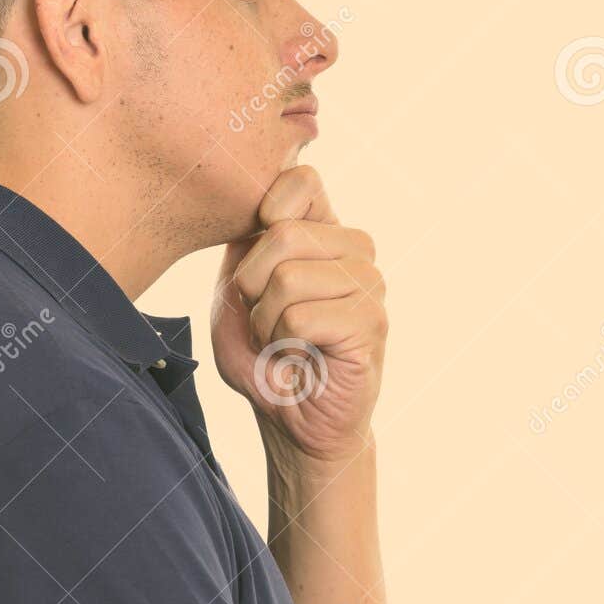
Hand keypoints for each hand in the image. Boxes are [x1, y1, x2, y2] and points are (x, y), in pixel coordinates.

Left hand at [210, 165, 386, 465]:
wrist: (292, 423)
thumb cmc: (263, 358)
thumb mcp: (234, 295)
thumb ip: (242, 247)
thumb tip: (258, 208)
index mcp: (323, 231)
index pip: (301, 180)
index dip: (264, 215)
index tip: (257, 266)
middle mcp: (354, 249)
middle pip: (284, 232)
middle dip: (253, 287)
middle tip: (268, 321)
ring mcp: (369, 283)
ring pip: (288, 278)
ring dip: (267, 323)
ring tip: (285, 342)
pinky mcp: (370, 322)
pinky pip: (301, 318)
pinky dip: (283, 346)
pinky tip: (301, 359)